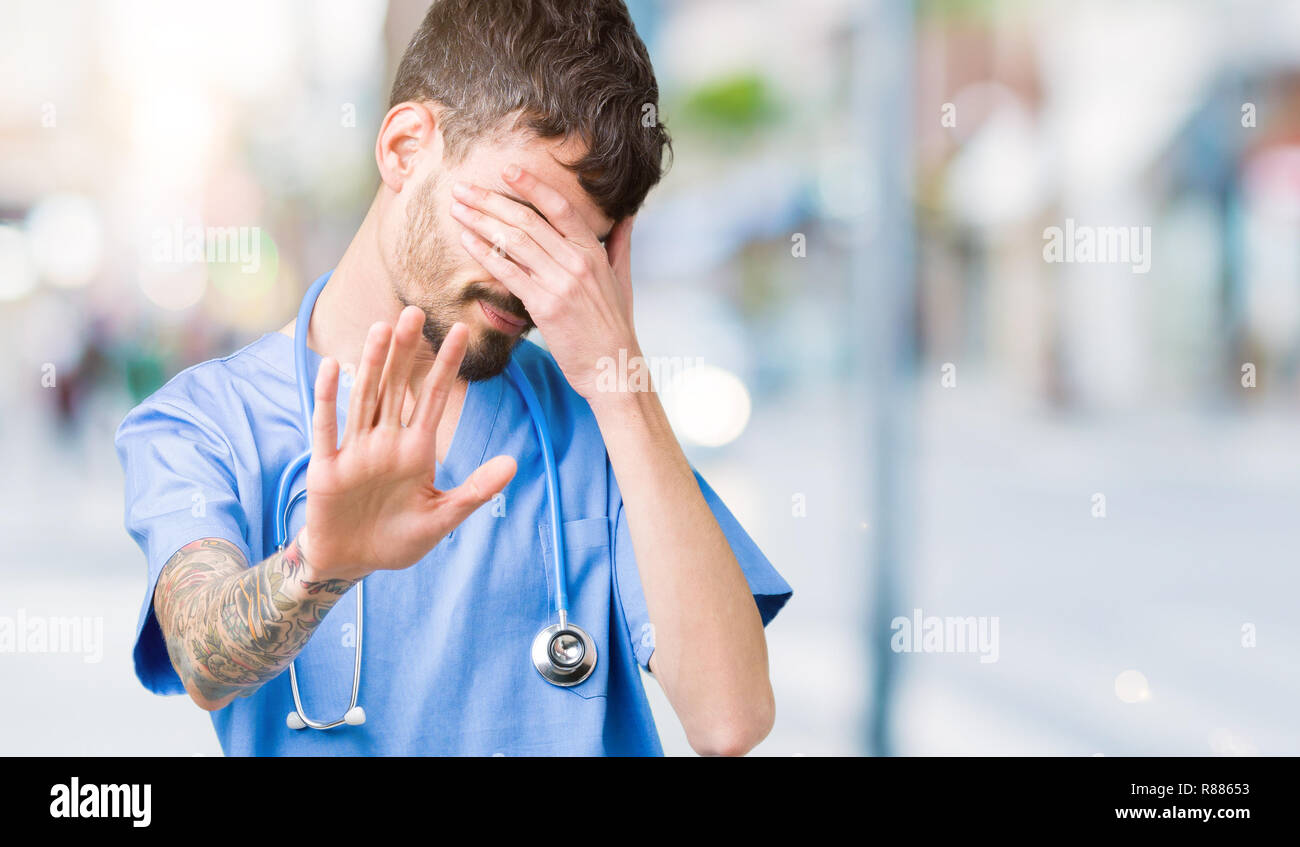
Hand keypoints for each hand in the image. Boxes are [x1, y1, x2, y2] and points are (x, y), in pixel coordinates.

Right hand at [299, 308, 516, 580]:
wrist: (353, 562)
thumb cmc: (397, 539)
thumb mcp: (443, 516)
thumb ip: (476, 490)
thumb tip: (514, 464)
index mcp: (416, 449)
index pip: (433, 397)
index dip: (446, 365)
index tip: (462, 331)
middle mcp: (386, 441)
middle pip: (397, 387)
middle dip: (406, 351)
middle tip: (416, 311)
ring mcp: (356, 450)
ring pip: (365, 399)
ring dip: (372, 364)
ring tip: (381, 328)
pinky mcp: (328, 466)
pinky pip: (327, 427)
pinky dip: (329, 398)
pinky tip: (334, 367)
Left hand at [451, 164, 637, 399]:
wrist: (612, 367)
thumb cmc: (614, 325)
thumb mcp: (622, 278)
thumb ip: (620, 243)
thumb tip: (626, 215)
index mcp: (594, 251)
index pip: (560, 207)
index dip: (532, 185)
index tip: (506, 170)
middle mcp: (577, 262)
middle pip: (528, 220)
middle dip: (490, 200)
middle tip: (463, 187)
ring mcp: (560, 283)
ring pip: (514, 242)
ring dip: (480, 221)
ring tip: (457, 208)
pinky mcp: (544, 307)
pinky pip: (509, 273)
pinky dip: (485, 253)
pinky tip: (466, 240)